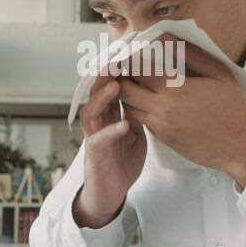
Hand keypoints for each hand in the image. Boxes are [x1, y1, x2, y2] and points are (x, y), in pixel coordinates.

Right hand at [73, 72, 146, 227]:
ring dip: (103, 98)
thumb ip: (139, 114)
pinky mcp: (94, 155)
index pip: (110, 87)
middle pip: (96, 93)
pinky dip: (110, 132)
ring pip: (91, 112)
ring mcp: (94, 138)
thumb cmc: (122, 161)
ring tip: (116, 86)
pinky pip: (98, 141)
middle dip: (106, 76)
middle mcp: (99, 123)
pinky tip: (123, 125)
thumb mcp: (137, 133)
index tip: (130, 53)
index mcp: (109, 115)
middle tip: (117, 59)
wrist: (110, 193)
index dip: (118, 71)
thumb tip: (154, 93)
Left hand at [118, 42, 245, 187]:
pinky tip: (148, 101)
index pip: (137, 68)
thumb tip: (168, 38)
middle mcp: (162, 109)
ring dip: (127, 95)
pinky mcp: (163, 139)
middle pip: (124, 90)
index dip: (130, 58)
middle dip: (121, 77)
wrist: (242, 146)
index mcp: (175, 89)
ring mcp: (160, 126)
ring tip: (135, 83)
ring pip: (128, 108)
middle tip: (125, 67)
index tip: (130, 51)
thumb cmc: (235, 108)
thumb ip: (191, 54)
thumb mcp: (219, 73)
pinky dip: (139, 110)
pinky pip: (141, 121)